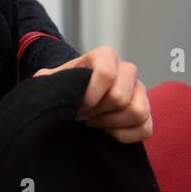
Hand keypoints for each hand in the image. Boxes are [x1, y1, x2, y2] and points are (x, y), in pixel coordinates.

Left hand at [34, 47, 152, 143]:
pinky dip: (124, 135)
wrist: (75, 96)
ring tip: (94, 121)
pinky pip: (146, 129)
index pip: (106, 74)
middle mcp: (127, 70)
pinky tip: (106, 130)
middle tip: (83, 115)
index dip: (90, 95)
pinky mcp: (147, 112)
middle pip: (120, 97)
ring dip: (112, 123)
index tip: (76, 106)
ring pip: (138, 112)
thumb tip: (44, 82)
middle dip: (98, 112)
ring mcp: (140, 91)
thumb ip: (47, 78)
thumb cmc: (64, 85)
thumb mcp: (50, 79)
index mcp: (104, 56)